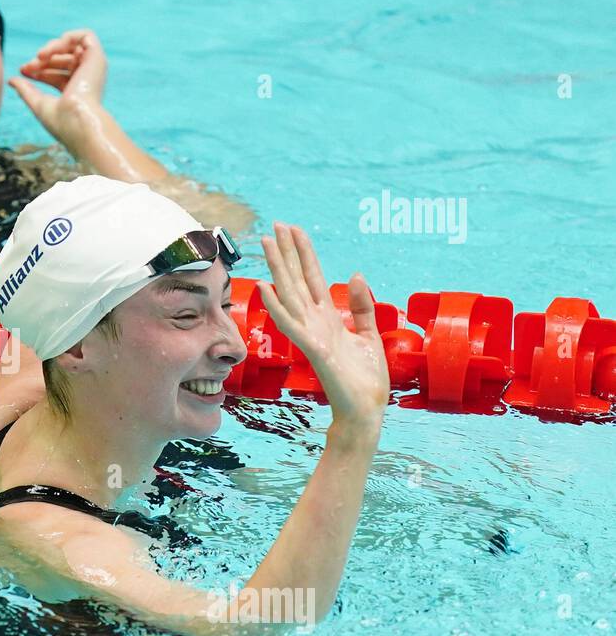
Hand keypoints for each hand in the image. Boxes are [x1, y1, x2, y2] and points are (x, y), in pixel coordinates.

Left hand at [9, 29, 108, 153]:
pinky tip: (50, 52)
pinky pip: (84, 36)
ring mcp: (93, 67)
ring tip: (39, 57)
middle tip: (28, 67)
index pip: (56, 73)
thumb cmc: (60, 120)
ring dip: (52, 47)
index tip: (23, 70)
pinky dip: (65, 39)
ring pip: (72, 45)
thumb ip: (26, 90)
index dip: (38, 68)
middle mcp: (86, 78)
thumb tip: (11, 80)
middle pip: (63, 58)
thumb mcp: (38, 103)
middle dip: (42, 59)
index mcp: (76, 91)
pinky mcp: (97, 57)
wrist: (76, 121)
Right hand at [257, 223, 389, 432]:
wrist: (366, 410)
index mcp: (328, 318)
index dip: (304, 253)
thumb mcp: (370, 335)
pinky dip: (277, 306)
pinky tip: (267, 287)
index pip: (313, 278)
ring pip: (290, 294)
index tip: (294, 230)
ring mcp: (310, 335)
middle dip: (287, 252)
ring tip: (268, 244)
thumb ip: (362, 307)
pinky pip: (291, 324)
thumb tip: (356, 275)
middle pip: (297, 280)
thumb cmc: (365, 379)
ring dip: (278, 269)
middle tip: (276, 225)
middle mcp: (314, 323)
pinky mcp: (314, 350)